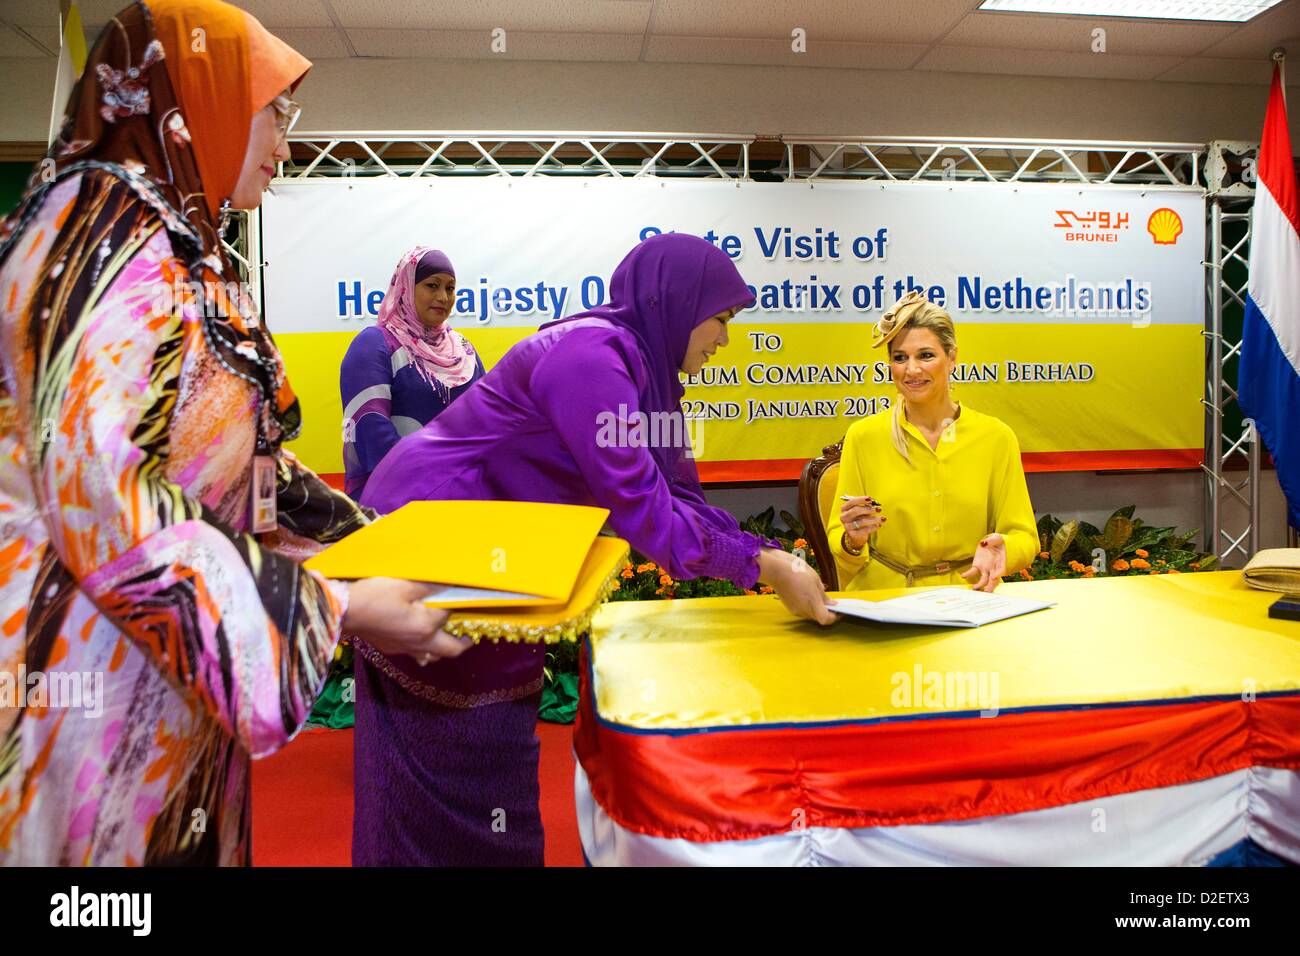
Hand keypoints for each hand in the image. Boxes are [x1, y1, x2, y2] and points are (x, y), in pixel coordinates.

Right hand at [342, 577, 472, 664]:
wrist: (342, 613)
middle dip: (463, 643)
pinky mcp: (390, 649)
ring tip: (444, 636)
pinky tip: (416, 636)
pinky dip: (422, 647)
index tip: (462, 593)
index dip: (458, 602)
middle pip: (450, 650)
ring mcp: (404, 649)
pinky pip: (415, 653)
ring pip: (431, 655)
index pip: (451, 614)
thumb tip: (450, 584)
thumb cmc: (374, 596)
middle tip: (468, 635)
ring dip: (441, 647)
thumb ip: (430, 585)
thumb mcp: (404, 584)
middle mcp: (420, 643)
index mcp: (427, 626)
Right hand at [758, 549, 837, 625]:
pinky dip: (808, 605)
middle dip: (826, 611)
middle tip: (831, 602)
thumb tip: (831, 604)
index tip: (839, 610)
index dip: (834, 617)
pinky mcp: (790, 607)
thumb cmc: (797, 571)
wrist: (776, 570)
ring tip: (818, 596)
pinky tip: (807, 594)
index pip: (826, 619)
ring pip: (811, 614)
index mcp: (812, 602)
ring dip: (816, 608)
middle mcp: (804, 610)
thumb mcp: (816, 580)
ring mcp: (796, 610)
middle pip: (818, 617)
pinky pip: (803, 610)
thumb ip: (824, 595)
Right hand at [840, 495, 884, 549]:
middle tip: (878, 509)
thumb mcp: (861, 511)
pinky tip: (879, 525)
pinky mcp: (853, 535)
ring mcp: (847, 527)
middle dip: (868, 509)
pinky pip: (865, 530)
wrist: (856, 535)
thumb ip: (866, 506)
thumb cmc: (860, 519)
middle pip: (855, 511)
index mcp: (844, 509)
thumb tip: (874, 503)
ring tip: (882, 518)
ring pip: (862, 521)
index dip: (860, 500)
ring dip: (874, 519)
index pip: (851, 502)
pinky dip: (873, 527)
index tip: (870, 499)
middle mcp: (844, 517)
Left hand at [961, 533, 1005, 592]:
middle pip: (993, 579)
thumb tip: (984, 543)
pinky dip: (968, 574)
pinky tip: (963, 575)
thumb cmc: (997, 542)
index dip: (998, 574)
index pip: (1000, 570)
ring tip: (974, 588)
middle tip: (986, 591)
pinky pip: (972, 572)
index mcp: (1001, 562)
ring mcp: (986, 569)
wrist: (992, 542)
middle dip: (990, 586)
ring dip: (979, 585)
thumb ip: (991, 541)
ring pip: (984, 580)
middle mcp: (994, 568)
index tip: (994, 577)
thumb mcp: (996, 539)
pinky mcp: (977, 566)